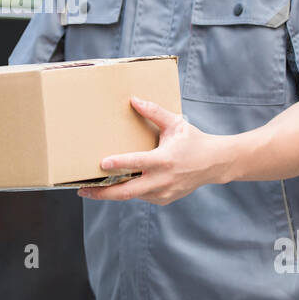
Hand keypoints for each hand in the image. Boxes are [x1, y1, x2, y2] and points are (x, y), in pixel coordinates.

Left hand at [77, 97, 226, 205]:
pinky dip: (129, 190)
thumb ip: (154, 112)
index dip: (119, 163)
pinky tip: (116, 185)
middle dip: (103, 192)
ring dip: (112, 192)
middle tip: (83, 190)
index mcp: (165, 160)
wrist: (214, 164)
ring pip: (132, 195)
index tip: (101, 163)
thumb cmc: (193, 140)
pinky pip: (141, 196)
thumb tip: (133, 100)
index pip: (137, 163)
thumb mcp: (175, 123)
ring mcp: (163, 193)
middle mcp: (163, 180)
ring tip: (92, 188)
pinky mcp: (164, 199)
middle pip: (127, 191)